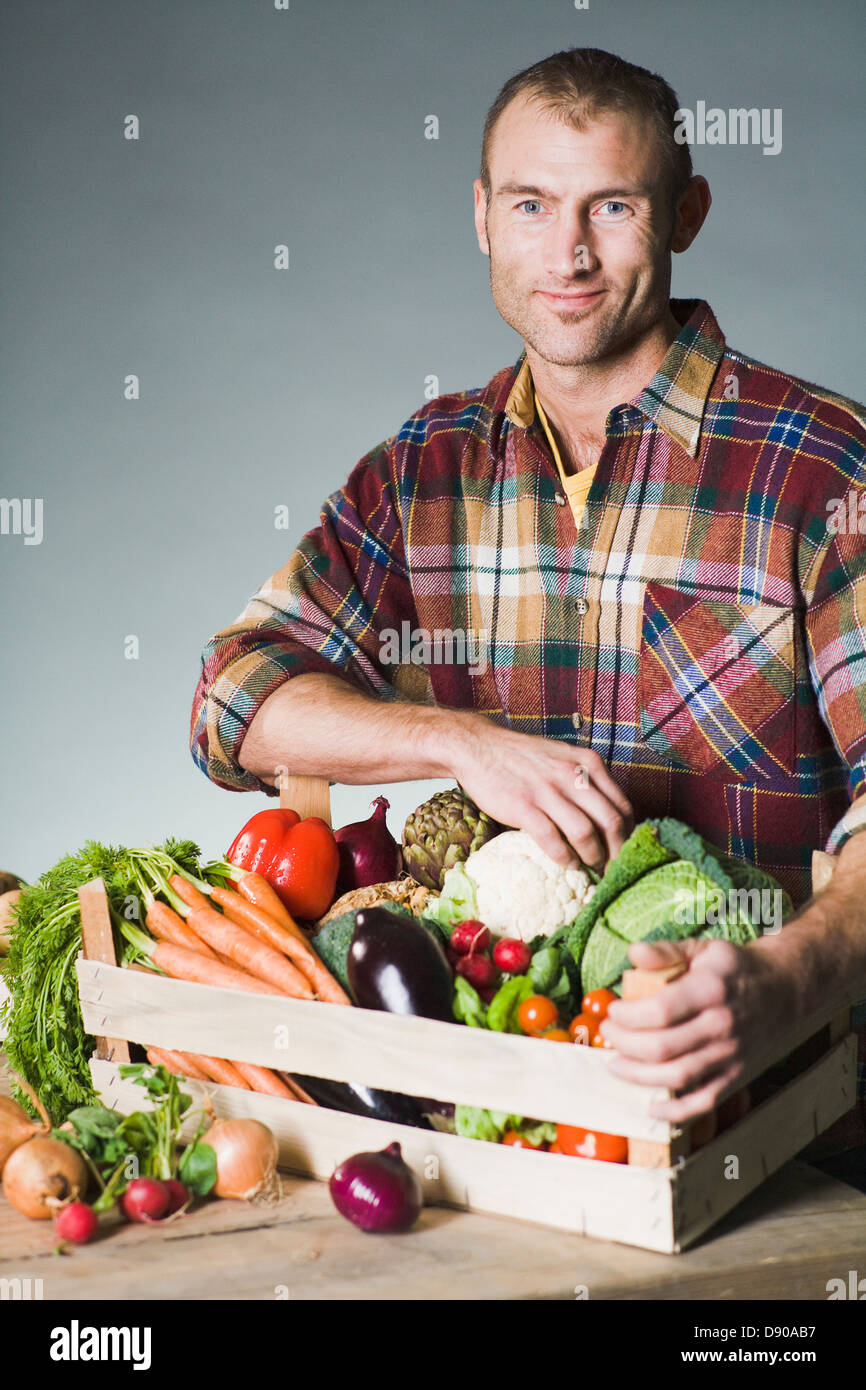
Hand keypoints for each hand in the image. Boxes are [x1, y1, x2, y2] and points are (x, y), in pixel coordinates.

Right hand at [451, 718, 633, 871]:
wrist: (480, 747)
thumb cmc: (524, 757)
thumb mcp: (564, 757)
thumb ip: (586, 780)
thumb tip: (608, 817)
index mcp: (588, 762)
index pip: (623, 805)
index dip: (628, 834)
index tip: (624, 850)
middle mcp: (573, 775)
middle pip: (611, 822)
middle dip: (617, 852)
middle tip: (614, 868)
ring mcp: (548, 790)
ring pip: (586, 833)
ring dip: (594, 857)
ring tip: (592, 868)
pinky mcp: (524, 806)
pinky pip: (553, 840)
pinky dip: (565, 858)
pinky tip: (569, 864)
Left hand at [599, 936, 797, 1120]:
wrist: (785, 990)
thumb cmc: (734, 969)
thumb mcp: (702, 948)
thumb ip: (666, 951)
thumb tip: (633, 953)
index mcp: (711, 989)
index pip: (661, 1010)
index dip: (628, 1015)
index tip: (612, 1011)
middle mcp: (722, 1025)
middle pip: (663, 1047)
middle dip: (624, 1044)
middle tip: (608, 1035)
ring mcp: (730, 1054)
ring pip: (678, 1076)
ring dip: (638, 1076)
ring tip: (616, 1064)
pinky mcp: (736, 1076)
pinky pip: (703, 1102)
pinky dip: (676, 1112)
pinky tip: (651, 1107)